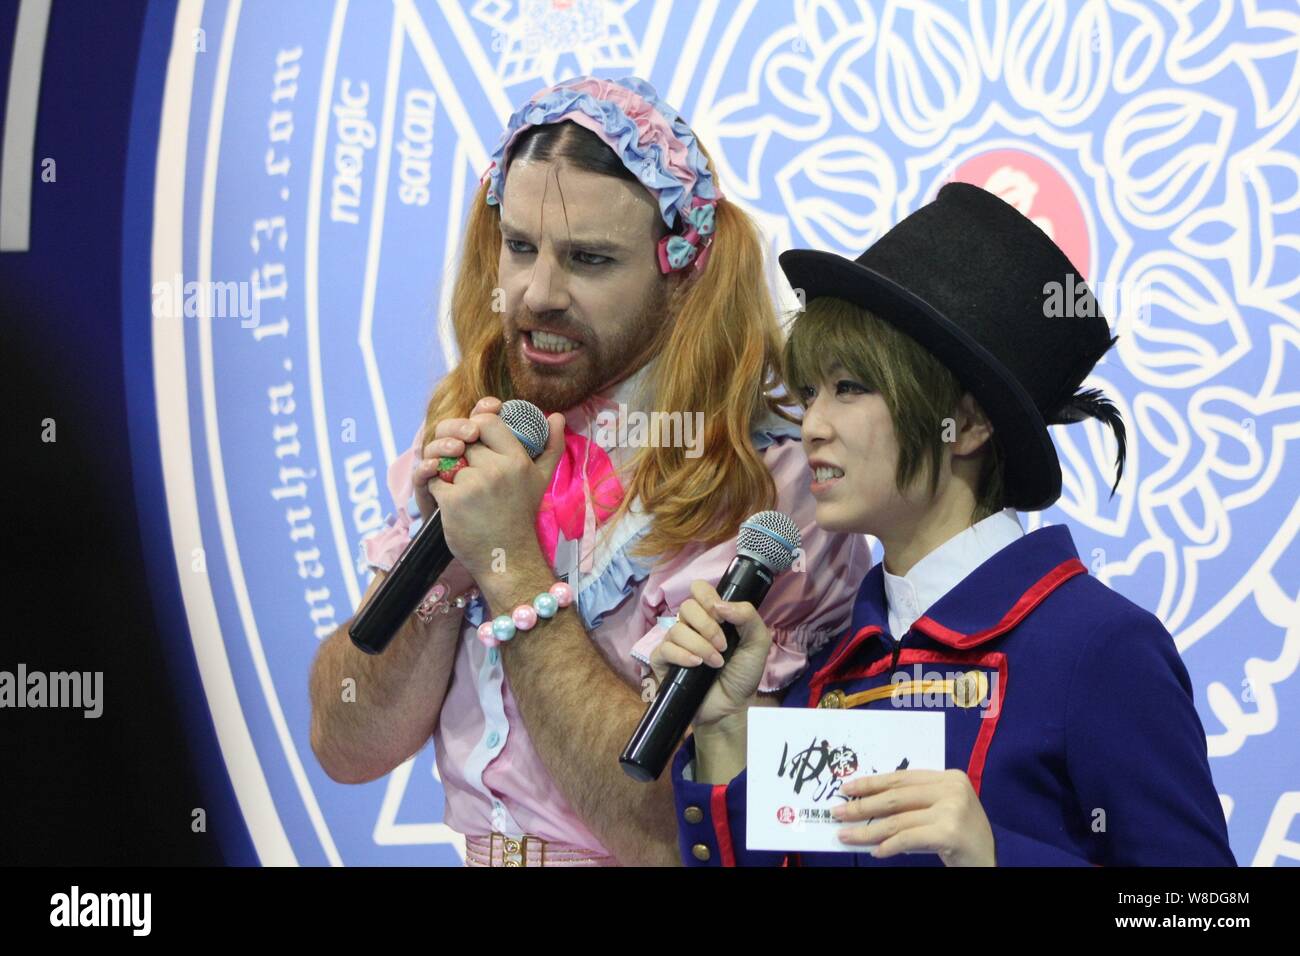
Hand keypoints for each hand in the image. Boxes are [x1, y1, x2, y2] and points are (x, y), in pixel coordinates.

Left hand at [425, 396, 564, 581]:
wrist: (508, 556)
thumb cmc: (521, 514)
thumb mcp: (541, 478)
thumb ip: (551, 445)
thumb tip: (557, 416)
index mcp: (516, 459)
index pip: (486, 421)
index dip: (475, 425)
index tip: (475, 438)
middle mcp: (496, 469)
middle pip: (463, 440)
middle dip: (459, 448)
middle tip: (463, 463)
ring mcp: (473, 484)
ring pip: (446, 458)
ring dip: (445, 467)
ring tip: (456, 481)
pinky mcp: (453, 500)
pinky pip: (434, 478)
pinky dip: (437, 486)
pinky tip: (449, 497)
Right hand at [648, 580, 771, 728]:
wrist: (731, 706)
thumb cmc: (743, 673)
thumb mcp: (758, 642)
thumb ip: (747, 616)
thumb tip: (719, 605)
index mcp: (711, 616)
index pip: (698, 588)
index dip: (708, 597)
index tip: (721, 616)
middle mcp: (690, 625)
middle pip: (686, 606)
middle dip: (708, 627)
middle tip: (723, 646)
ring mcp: (675, 642)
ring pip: (676, 629)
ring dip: (700, 646)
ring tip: (715, 663)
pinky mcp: (663, 661)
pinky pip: (664, 649)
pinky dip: (683, 655)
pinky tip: (696, 665)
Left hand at [831, 769, 995, 865]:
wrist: (990, 862)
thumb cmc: (960, 837)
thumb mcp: (938, 811)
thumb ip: (912, 803)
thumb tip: (864, 805)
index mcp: (948, 777)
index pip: (901, 777)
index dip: (871, 783)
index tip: (847, 789)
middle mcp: (952, 788)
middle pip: (896, 797)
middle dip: (862, 806)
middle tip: (837, 813)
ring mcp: (953, 809)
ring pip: (897, 820)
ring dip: (867, 831)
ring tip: (846, 836)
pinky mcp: (950, 832)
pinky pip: (908, 838)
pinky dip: (888, 846)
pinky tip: (876, 852)